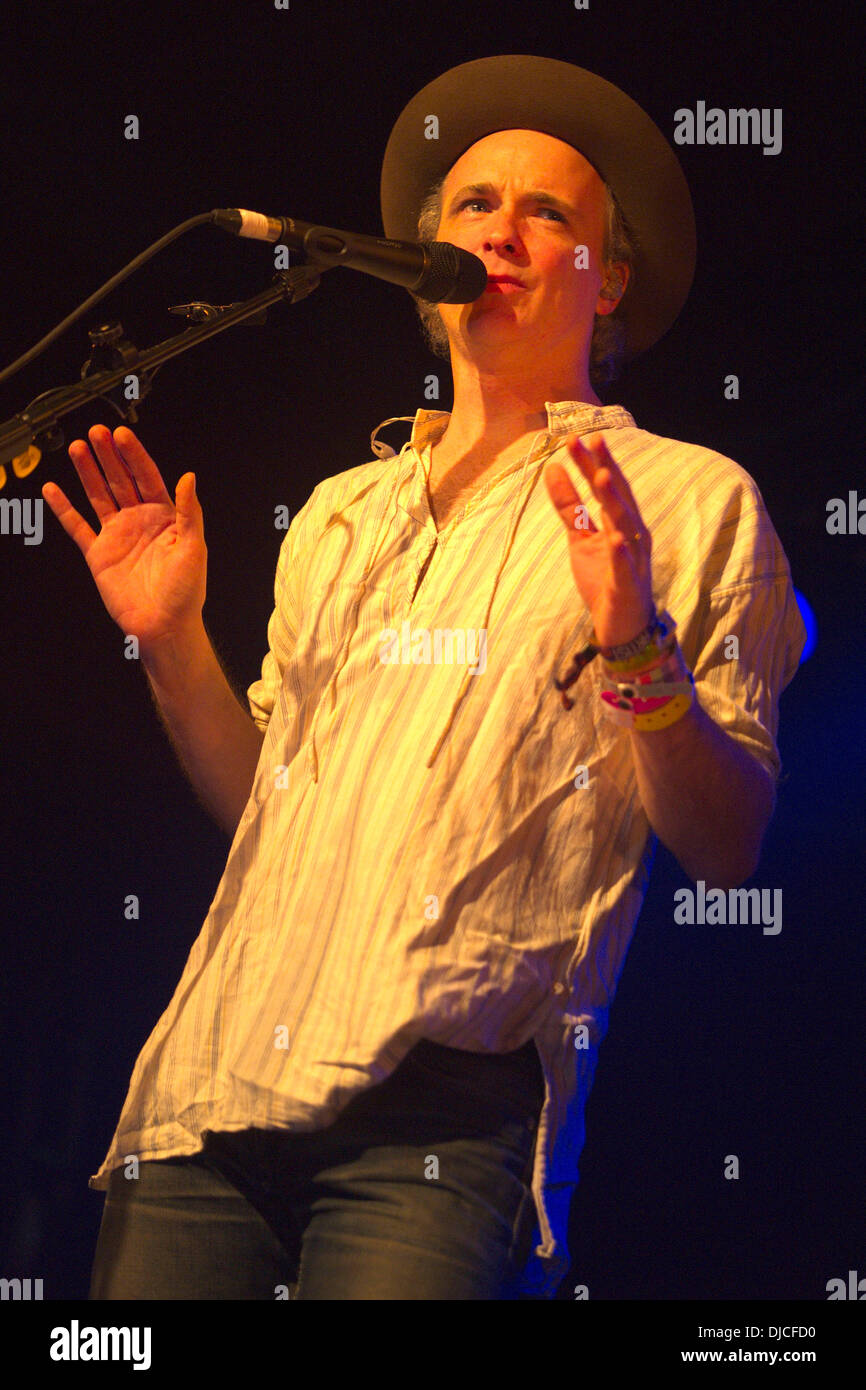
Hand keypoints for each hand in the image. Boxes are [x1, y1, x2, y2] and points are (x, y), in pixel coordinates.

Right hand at [41, 424, 206, 655]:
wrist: (163, 626)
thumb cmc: (186, 592)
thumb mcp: (194, 547)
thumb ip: (190, 511)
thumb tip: (188, 477)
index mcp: (165, 517)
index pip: (147, 477)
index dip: (135, 456)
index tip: (122, 435)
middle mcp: (140, 521)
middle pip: (121, 480)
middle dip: (109, 456)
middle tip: (96, 432)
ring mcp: (118, 535)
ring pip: (99, 496)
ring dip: (88, 473)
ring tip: (77, 448)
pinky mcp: (99, 554)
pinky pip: (78, 527)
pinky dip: (64, 509)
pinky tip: (53, 489)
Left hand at [543, 432, 653, 648]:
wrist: (622, 625)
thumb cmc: (604, 576)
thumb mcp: (580, 538)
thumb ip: (570, 505)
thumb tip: (553, 468)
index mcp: (620, 521)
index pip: (606, 485)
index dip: (591, 462)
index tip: (575, 438)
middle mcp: (632, 534)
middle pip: (618, 497)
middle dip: (606, 469)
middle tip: (593, 441)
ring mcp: (633, 559)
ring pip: (626, 526)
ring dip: (615, 501)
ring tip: (601, 477)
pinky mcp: (628, 585)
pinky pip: (625, 567)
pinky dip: (621, 552)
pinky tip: (616, 539)